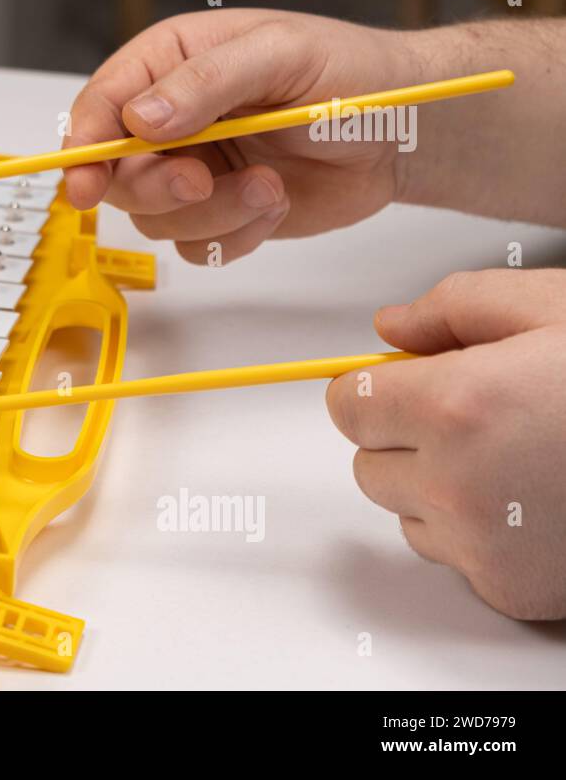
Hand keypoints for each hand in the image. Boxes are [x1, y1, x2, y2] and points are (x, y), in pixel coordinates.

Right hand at [63, 9, 416, 262]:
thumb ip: (206, 82)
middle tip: (203, 180)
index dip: (83, 146)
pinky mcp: (220, 213)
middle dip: (158, 187)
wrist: (405, 133)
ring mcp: (192, 169)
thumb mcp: (280, 55)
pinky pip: (195, 245)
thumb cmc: (352, 74)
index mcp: (171, 63)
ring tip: (268, 186)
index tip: (85, 181)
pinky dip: (235, 235)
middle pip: (116, 172)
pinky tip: (275, 203)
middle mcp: (170, 120)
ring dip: (212, 212)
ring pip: (155, 217)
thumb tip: (140, 117)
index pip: (100, 105)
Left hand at [325, 269, 565, 619]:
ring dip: (437, 487)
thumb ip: (453, 307)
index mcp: (455, 407)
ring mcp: (482, 546)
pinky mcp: (510, 589)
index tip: (405, 382)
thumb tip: (392, 328)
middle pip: (368, 464)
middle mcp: (457, 485)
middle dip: (404, 436)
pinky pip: (454, 555)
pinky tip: (538, 501)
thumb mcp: (550, 305)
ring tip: (517, 457)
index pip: (348, 406)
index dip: (377, 388)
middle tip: (477, 415)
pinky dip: (478, 532)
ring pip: (407, 513)